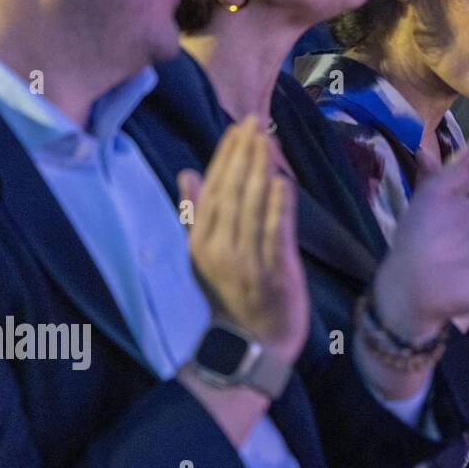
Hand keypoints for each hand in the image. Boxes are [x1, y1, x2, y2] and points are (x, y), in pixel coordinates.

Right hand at [178, 118, 308, 365]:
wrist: (252, 345)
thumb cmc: (228, 296)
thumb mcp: (202, 256)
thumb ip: (195, 215)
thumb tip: (187, 173)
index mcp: (200, 244)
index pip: (212, 190)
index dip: (225, 156)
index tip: (236, 127)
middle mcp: (220, 250)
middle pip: (232, 193)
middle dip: (243, 155)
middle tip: (254, 122)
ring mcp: (247, 263)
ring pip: (252, 209)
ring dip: (260, 171)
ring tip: (267, 140)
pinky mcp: (275, 274)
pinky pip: (275, 235)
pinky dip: (277, 208)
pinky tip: (281, 182)